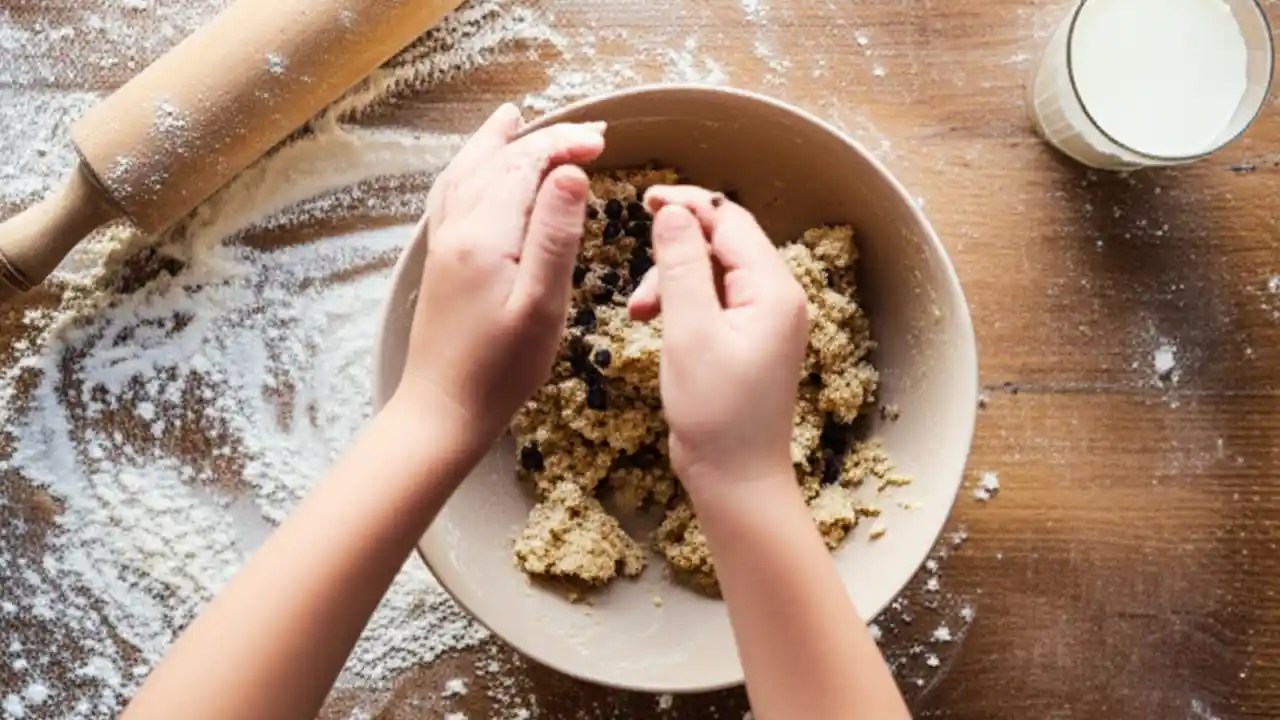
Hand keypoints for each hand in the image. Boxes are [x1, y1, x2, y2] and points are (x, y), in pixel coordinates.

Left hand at [391, 104, 605, 446]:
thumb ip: (556, 236)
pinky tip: (474, 170)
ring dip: (495, 144)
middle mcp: (456, 229)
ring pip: (466, 173)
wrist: (442, 411)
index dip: (563, 146)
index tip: (602, 141)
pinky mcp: (440, 262)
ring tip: (514, 119)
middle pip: (497, 162)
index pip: (525, 166)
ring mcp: (442, 244)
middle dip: (542, 141)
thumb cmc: (500, 371)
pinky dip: (468, 169)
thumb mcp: (542, 306)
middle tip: (589, 134)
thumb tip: (569, 174)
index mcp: (484, 236)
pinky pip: (451, 195)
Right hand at [629, 186, 808, 497]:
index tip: (645, 200)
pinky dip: (682, 304)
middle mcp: (778, 299)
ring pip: (713, 273)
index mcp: (774, 290)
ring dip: (672, 281)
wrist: (736, 478)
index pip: (730, 221)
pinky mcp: (749, 341)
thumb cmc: (715, 412)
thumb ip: (680, 266)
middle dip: (674, 252)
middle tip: (637, 280)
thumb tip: (673, 213)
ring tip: (640, 312)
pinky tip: (657, 322)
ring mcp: (766, 321)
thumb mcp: (689, 331)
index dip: (687, 204)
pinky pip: (714, 301)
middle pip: (722, 244)